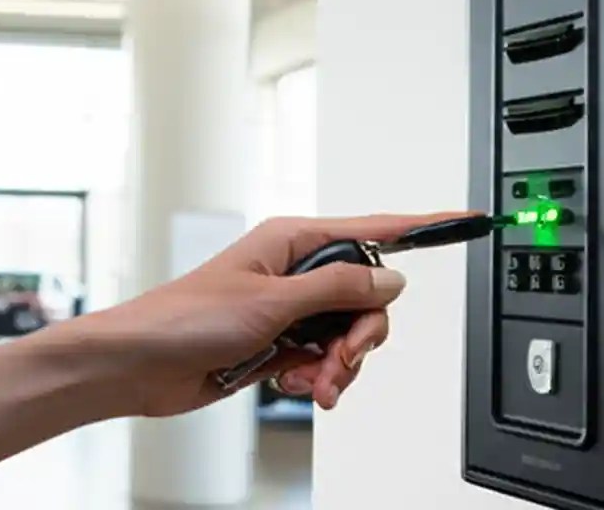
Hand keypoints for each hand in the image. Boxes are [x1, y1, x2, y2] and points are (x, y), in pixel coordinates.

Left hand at [58, 212, 466, 418]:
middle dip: (362, 335)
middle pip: (367, 297)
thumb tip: (389, 278)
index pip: (374, 230)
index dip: (421, 226)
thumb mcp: (272, 302)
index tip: (463, 219)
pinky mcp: (280, 342)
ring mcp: (289, 309)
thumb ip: (338, 288)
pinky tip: (295, 384)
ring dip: (339, 365)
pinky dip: (319, 377)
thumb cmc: (184, 318)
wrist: (140, 366)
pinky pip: (324, 359)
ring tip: (312, 382)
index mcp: (294, 241)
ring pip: (348, 334)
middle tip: (340, 358)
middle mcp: (295, 271)